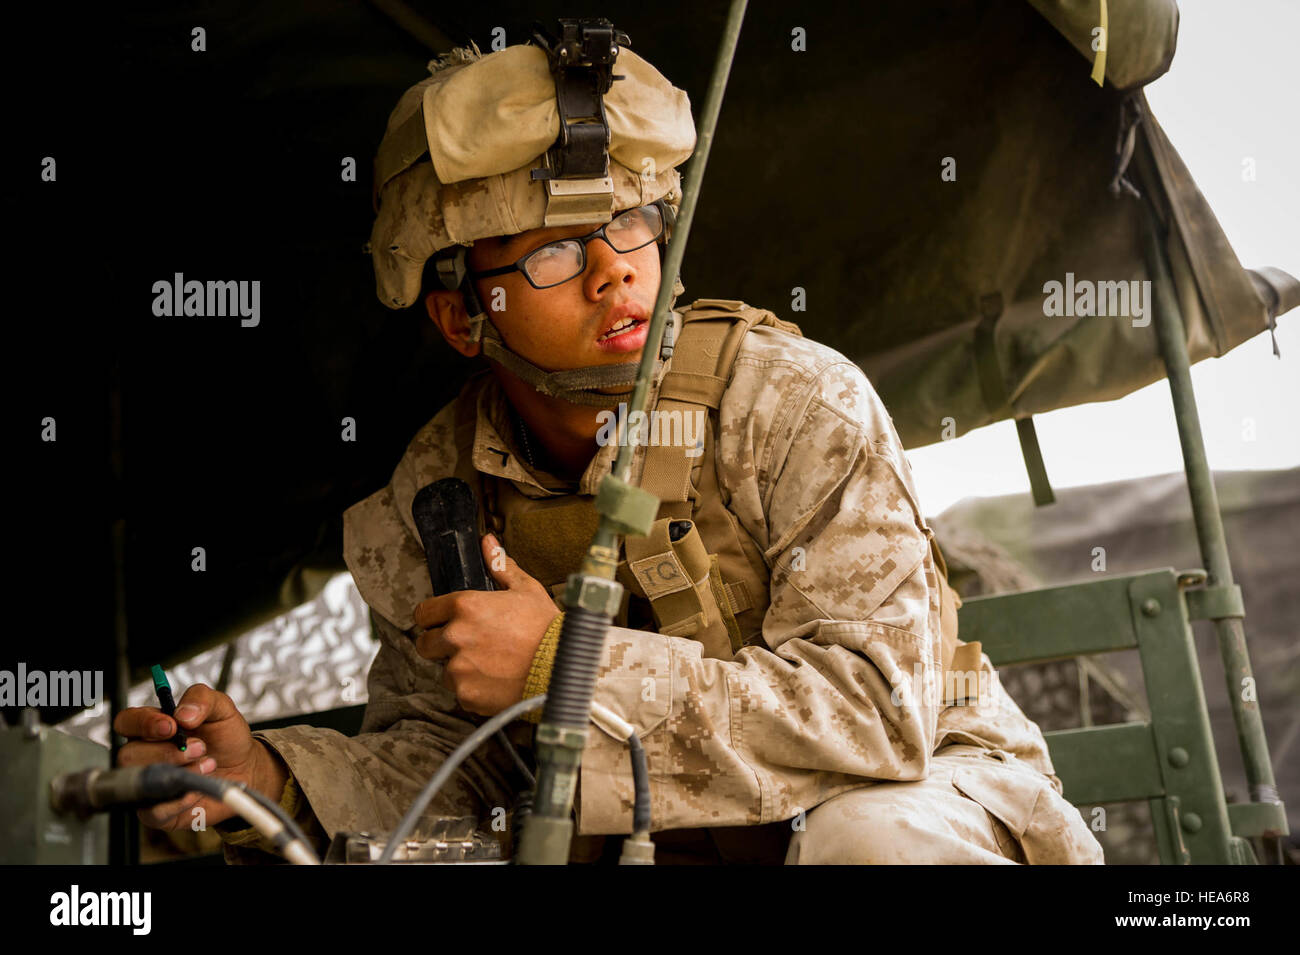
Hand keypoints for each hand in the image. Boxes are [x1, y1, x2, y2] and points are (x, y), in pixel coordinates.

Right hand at [113, 683, 287, 830]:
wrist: (244, 768)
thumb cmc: (225, 738)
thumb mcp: (221, 708)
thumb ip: (202, 699)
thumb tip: (183, 714)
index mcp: (152, 727)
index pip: (126, 722)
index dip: (144, 724)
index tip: (172, 726)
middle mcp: (144, 755)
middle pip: (129, 755)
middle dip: (167, 752)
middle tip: (200, 748)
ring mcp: (148, 784)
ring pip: (142, 782)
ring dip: (177, 774)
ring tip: (207, 765)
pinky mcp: (157, 811)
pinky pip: (154, 812)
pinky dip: (179, 801)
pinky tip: (198, 789)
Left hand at [414, 533, 558, 715]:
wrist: (563, 669)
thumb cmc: (547, 628)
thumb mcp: (527, 590)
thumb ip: (501, 566)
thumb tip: (487, 542)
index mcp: (465, 606)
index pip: (423, 613)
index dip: (433, 617)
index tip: (443, 622)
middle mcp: (455, 637)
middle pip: (424, 644)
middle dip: (440, 644)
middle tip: (469, 645)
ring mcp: (459, 669)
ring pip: (444, 671)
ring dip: (459, 668)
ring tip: (489, 665)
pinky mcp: (467, 695)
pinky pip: (461, 693)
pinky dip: (473, 690)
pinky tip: (495, 681)